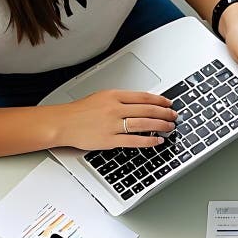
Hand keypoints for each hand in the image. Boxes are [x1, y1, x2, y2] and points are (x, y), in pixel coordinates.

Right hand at [53, 90, 177, 150]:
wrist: (63, 123)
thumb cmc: (80, 112)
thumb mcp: (101, 98)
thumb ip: (120, 100)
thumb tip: (140, 104)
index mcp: (113, 96)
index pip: (142, 97)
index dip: (159, 100)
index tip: (168, 103)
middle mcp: (114, 108)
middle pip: (146, 110)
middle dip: (164, 113)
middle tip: (174, 115)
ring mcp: (113, 124)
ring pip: (143, 124)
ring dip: (160, 125)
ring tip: (170, 127)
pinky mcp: (110, 140)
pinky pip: (134, 141)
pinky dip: (149, 141)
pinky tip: (158, 140)